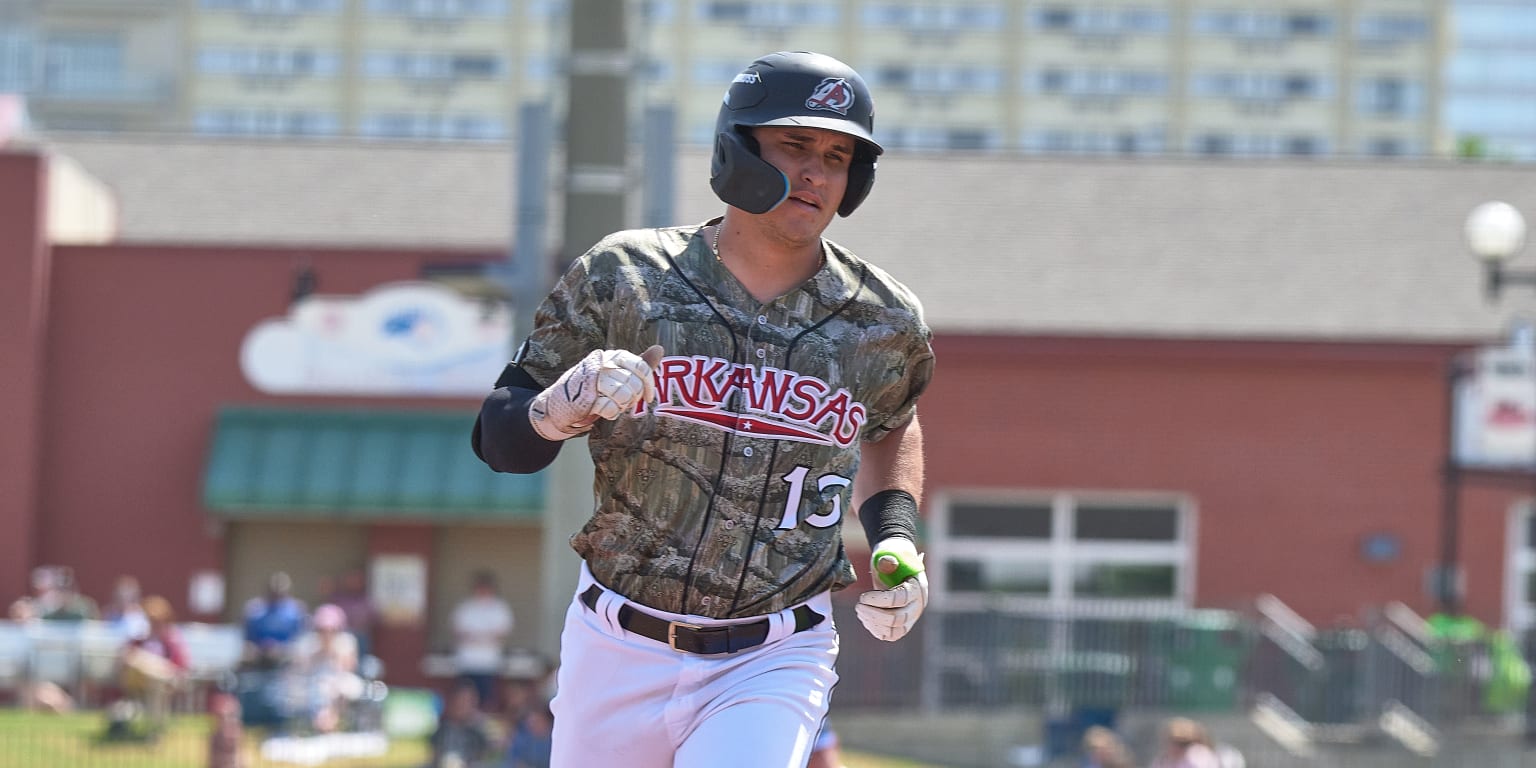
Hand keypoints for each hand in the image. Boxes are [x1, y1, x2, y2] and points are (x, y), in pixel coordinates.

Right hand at [529, 345, 664, 440]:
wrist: (559, 403)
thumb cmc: (593, 388)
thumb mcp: (617, 373)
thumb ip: (638, 364)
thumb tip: (660, 349)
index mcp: (612, 355)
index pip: (640, 366)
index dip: (649, 384)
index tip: (649, 398)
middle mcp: (602, 363)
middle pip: (633, 383)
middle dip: (632, 399)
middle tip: (624, 403)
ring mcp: (591, 378)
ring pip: (623, 395)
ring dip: (621, 406)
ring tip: (613, 406)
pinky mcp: (584, 396)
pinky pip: (610, 408)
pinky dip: (611, 413)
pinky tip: (605, 411)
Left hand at [855, 537, 927, 641]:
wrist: (894, 565)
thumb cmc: (889, 559)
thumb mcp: (888, 554)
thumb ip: (887, 559)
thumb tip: (885, 562)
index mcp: (918, 586)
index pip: (901, 598)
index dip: (880, 600)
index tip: (863, 596)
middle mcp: (918, 605)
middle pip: (899, 618)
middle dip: (874, 614)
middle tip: (858, 605)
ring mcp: (911, 617)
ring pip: (895, 630)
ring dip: (873, 622)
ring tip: (860, 610)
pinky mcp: (902, 625)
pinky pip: (891, 635)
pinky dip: (876, 629)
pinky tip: (866, 618)